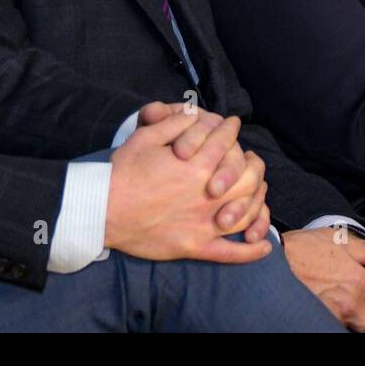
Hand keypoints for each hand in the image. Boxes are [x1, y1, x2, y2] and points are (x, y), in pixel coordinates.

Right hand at [106, 111, 270, 262]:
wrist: (101, 210)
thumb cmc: (122, 172)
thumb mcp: (146, 137)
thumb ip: (174, 123)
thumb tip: (192, 112)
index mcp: (198, 165)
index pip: (228, 143)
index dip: (231, 130)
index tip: (231, 125)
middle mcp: (208, 194)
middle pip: (250, 178)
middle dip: (253, 165)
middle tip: (248, 160)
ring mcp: (203, 222)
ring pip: (246, 212)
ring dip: (257, 201)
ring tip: (257, 194)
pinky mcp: (194, 246)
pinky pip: (230, 253)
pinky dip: (250, 251)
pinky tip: (263, 245)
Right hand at [282, 227, 364, 332]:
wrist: (271, 265)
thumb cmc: (301, 248)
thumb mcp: (335, 239)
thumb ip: (361, 248)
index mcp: (361, 281)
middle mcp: (351, 303)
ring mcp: (335, 316)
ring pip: (358, 329)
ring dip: (361, 322)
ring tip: (356, 310)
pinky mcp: (319, 322)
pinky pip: (337, 327)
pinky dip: (342, 322)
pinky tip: (336, 310)